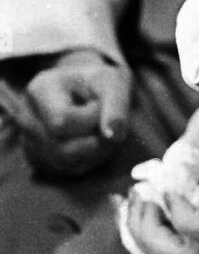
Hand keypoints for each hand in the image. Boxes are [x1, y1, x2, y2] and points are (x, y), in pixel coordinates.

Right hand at [16, 49, 130, 177]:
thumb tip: (113, 137)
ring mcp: (30, 142)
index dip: (91, 119)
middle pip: (62, 150)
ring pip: (67, 164)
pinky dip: (89, 159)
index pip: (61, 122)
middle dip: (95, 139)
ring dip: (96, 151)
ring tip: (101, 128)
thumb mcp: (112, 83)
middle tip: (105, 120)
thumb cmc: (99, 83)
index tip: (100, 103)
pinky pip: (69, 171)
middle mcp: (27, 119)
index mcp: (40, 90)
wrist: (88, 88)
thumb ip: (115, 107)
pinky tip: (93, 140)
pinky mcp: (40, 160)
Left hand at [125, 103, 198, 253]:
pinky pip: (160, 248)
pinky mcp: (191, 228)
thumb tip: (170, 179)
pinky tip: (134, 201)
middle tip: (141, 195)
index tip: (169, 187)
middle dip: (150, 234)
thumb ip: (196, 145)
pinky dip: (139, 231)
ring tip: (136, 195)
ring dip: (140, 233)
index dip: (184, 217)